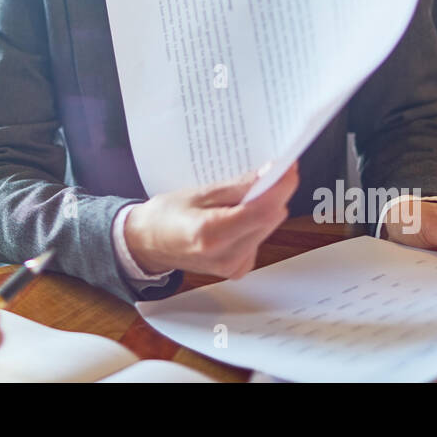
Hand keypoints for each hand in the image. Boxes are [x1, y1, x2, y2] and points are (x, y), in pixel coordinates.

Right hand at [123, 161, 300, 279]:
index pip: (262, 211)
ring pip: (267, 228)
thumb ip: (237, 187)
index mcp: (211, 235)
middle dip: (272, 194)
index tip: (288, 167)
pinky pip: (259, 238)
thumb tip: (269, 175)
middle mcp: (226, 256)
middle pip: (268, 219)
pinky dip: (255, 222)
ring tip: (244, 193)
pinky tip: (238, 214)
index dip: (280, 187)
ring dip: (263, 208)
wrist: (149, 243)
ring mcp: (234, 267)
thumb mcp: (198, 193)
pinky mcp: (238, 269)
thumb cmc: (166, 217)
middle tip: (267, 171)